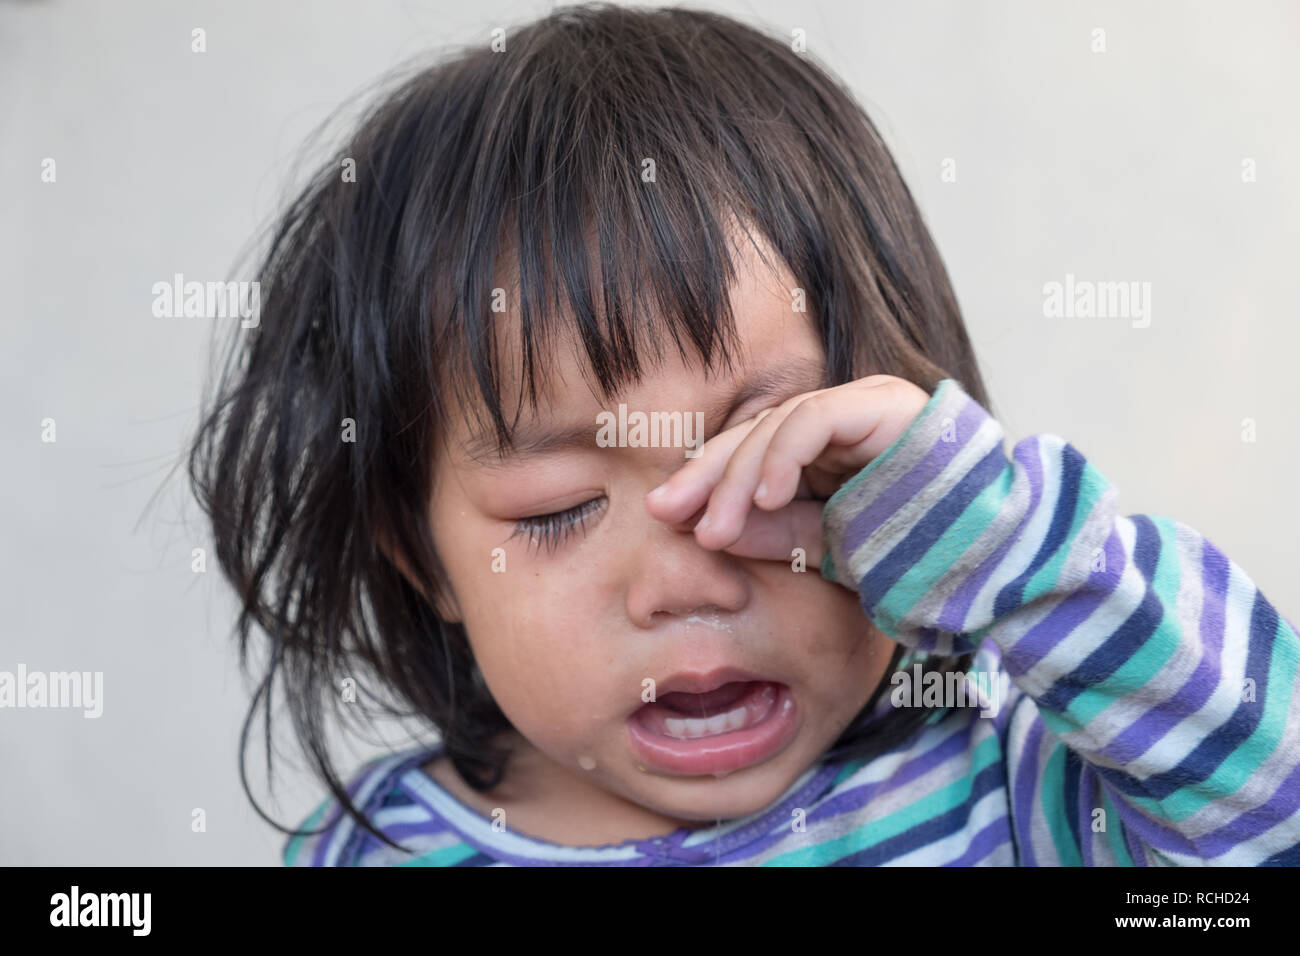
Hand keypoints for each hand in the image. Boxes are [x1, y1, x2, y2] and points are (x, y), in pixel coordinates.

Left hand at [643, 374, 930, 568]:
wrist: (996, 560)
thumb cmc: (914, 557)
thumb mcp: (823, 548)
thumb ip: (769, 531)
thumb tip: (702, 527)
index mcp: (828, 449)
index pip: (751, 454)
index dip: (705, 481)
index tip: (662, 514)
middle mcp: (843, 418)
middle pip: (755, 434)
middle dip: (705, 474)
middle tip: (664, 511)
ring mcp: (864, 404)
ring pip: (778, 425)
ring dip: (736, 476)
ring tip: (711, 526)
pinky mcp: (884, 402)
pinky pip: (815, 419)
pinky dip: (781, 456)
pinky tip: (760, 495)